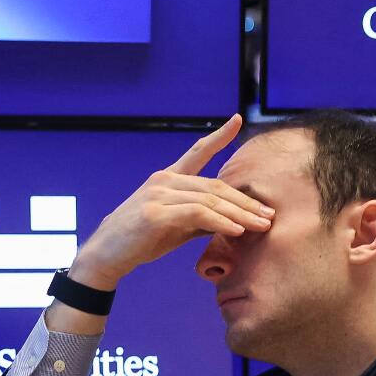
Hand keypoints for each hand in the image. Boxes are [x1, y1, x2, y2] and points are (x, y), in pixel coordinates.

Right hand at [70, 115, 274, 291]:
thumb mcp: (175, 226)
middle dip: (245, 201)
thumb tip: (232, 221)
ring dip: (239, 214)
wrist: (106, 255)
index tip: (237, 120)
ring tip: (261, 225)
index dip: (218, 136)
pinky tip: (237, 230)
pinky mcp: (155, 213)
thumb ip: (201, 218)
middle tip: (269, 215)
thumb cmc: (140, 240)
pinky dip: (221, 221)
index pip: (196, 152)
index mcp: (168, 178)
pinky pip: (198, 214)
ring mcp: (159, 194)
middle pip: (215, 186)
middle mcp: (164, 180)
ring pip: (210, 199)